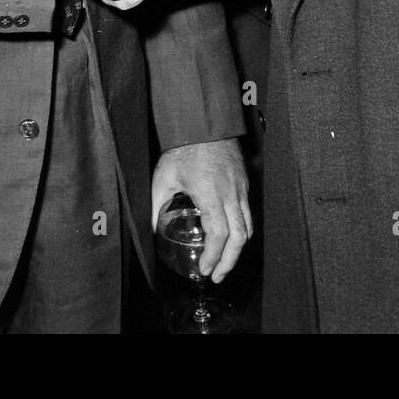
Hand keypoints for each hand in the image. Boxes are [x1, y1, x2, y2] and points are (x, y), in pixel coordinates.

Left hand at [152, 139, 250, 282]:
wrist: (204, 123)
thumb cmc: (184, 148)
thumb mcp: (164, 177)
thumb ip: (156, 205)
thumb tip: (150, 228)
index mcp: (211, 195)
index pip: (219, 235)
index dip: (214, 256)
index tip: (204, 269)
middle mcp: (231, 194)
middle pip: (240, 237)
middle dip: (229, 261)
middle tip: (217, 275)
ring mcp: (241, 188)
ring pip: (249, 226)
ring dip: (238, 249)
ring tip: (225, 262)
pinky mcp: (244, 183)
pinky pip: (248, 213)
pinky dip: (242, 230)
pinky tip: (231, 236)